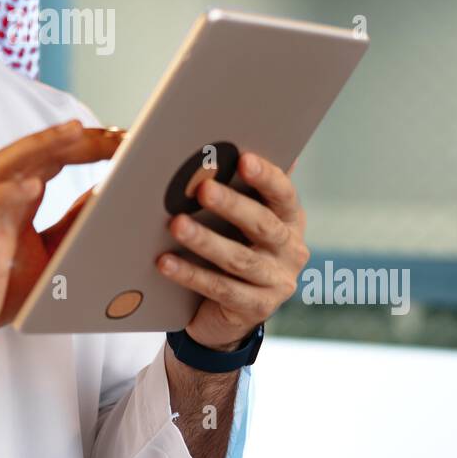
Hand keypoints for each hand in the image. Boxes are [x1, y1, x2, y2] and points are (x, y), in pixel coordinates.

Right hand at [0, 119, 123, 357]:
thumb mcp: (52, 251)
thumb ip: (73, 222)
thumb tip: (107, 195)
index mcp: (21, 199)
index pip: (55, 158)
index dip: (87, 144)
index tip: (123, 138)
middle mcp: (2, 198)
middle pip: (36, 152)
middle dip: (76, 138)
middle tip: (115, 132)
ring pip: (6, 165)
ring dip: (41, 145)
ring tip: (74, 133)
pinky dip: (6, 195)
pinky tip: (30, 186)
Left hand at [158, 152, 308, 351]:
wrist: (232, 311)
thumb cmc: (234, 247)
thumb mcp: (242, 220)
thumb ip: (240, 189)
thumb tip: (227, 146)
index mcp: (290, 219)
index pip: (284, 194)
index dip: (266, 176)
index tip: (243, 159)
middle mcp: (291, 250)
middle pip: (262, 224)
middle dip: (231, 205)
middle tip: (203, 188)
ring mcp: (277, 282)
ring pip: (239, 259)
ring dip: (205, 241)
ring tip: (177, 225)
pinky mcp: (257, 308)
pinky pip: (220, 289)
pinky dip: (190, 274)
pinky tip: (165, 262)